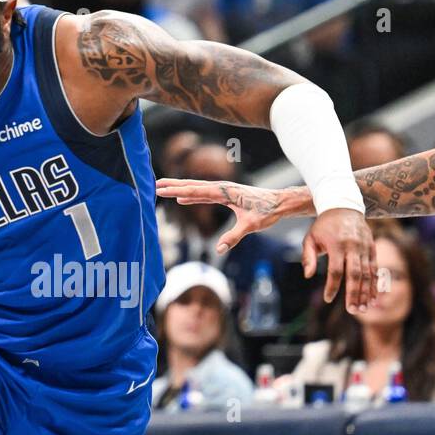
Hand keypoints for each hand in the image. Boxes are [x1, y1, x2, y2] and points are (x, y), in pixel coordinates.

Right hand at [155, 178, 303, 253]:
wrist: (280, 203)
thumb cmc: (267, 212)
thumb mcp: (250, 226)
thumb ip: (234, 237)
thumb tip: (219, 249)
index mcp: (225, 191)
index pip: (195, 191)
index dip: (177, 191)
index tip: (161, 189)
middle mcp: (222, 187)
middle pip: (192, 185)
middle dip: (173, 185)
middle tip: (154, 184)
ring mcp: (223, 190)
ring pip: (196, 187)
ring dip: (180, 188)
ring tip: (163, 188)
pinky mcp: (226, 194)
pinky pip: (204, 194)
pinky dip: (191, 194)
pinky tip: (184, 198)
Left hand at [302, 208, 375, 312]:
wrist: (344, 206)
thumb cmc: (324, 226)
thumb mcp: (310, 238)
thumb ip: (308, 257)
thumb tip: (307, 276)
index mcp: (336, 245)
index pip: (335, 270)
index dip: (332, 286)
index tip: (328, 299)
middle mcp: (353, 246)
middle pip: (355, 274)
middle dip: (354, 294)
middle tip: (353, 311)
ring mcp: (365, 247)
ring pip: (367, 273)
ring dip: (366, 292)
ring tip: (364, 308)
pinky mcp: (372, 247)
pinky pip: (375, 268)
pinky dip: (375, 284)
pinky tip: (373, 297)